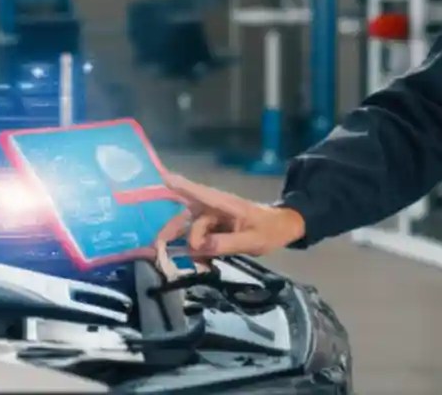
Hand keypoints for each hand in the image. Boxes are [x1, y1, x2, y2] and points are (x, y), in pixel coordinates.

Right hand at [163, 172, 305, 258]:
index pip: (201, 193)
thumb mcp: (254, 241)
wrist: (282, 227)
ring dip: (180, 240)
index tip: (165, 178)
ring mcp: (213, 217)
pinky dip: (195, 248)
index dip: (183, 186)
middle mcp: (215, 207)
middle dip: (173, 229)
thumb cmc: (270, 230)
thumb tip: (200, 247)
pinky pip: (199, 236)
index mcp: (226, 204)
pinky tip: (198, 262)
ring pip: (190, 227)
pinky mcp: (214, 227)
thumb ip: (228, 243)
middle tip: (158, 247)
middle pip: (188, 215)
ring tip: (168, 255)